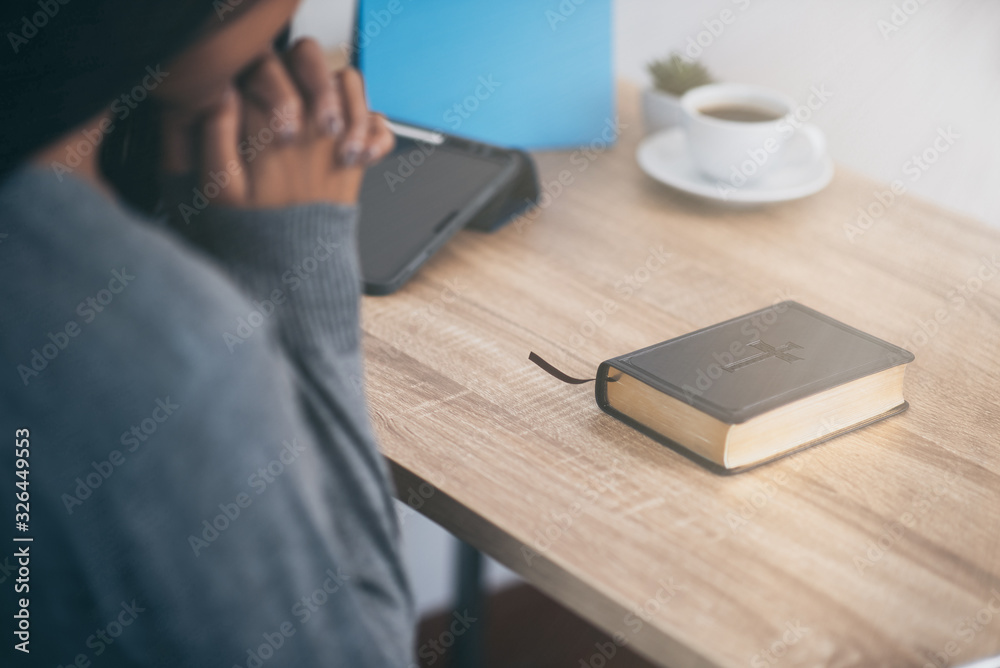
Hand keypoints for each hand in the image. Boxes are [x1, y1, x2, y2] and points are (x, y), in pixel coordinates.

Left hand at [162, 38, 393, 207]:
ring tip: (348, 153)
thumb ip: (216, 135)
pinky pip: (377, 120)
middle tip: (326, 133)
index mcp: (254, 105)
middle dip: (324, 94)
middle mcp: (291, 103)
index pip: (267, 65)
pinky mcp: (353, 141)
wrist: (289, 252)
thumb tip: (226, 93)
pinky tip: (365, 160)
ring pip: (348, 80)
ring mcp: (325, 120)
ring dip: (355, 112)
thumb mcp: (223, 184)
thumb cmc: (253, 220)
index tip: (287, 138)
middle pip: (310, 59)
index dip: (281, 93)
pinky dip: (379, 137)